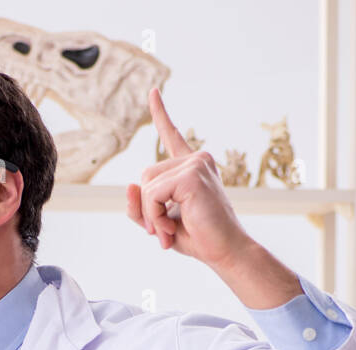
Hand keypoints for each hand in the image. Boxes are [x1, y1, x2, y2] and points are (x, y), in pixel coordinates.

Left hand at [127, 88, 253, 269]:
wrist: (225, 252)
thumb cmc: (198, 238)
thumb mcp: (159, 222)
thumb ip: (140, 206)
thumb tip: (130, 184)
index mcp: (190, 168)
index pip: (171, 136)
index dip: (160, 114)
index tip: (153, 91)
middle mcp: (195, 160)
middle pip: (145, 175)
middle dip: (146, 207)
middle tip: (163, 231)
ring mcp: (196, 165)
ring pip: (146, 185)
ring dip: (150, 215)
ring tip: (168, 232)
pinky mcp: (192, 176)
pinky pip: (152, 194)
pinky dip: (154, 216)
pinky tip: (169, 229)